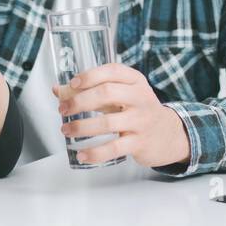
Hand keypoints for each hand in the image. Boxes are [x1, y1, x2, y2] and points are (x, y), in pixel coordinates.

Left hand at [53, 63, 189, 168]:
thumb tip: (58, 90)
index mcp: (135, 81)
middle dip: (80, 101)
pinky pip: (114, 148)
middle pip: (107, 93)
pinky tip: (81, 154)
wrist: (168, 134)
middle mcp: (140, 98)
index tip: (72, 84)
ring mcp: (141, 121)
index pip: (112, 71)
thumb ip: (91, 91)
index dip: (90, 76)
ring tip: (66, 129)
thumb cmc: (137, 110)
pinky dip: (95, 152)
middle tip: (63, 109)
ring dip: (81, 127)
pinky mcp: (139, 143)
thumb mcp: (120, 95)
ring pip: (107, 122)